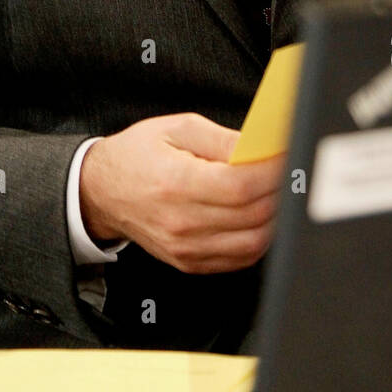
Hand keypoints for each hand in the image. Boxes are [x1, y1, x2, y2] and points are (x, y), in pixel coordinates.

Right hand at [79, 113, 285, 273]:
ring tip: (277, 191)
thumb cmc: (138, 155)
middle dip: (281, 190)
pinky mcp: (191, 263)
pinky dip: (260, 237)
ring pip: (254, 241)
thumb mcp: (177, 128)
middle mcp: (181, 222)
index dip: (273, 170)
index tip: (286, 154)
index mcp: (176, 182)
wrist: (102, 192)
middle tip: (289, 169)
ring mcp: (186, 248)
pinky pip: (241, 258)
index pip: (240, 185)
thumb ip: (223, 139)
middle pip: (253, 214)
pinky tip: (260, 215)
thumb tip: (262, 147)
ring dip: (276, 216)